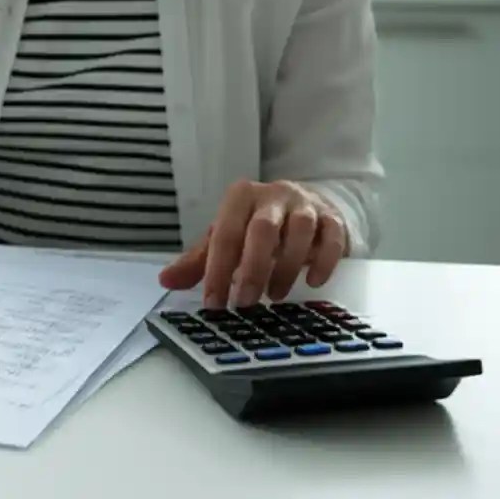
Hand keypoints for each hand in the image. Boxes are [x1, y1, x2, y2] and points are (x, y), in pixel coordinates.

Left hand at [158, 180, 347, 307]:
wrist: (306, 205)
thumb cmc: (259, 225)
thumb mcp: (228, 237)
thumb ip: (200, 260)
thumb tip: (166, 281)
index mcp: (241, 197)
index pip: (225, 234)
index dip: (217, 270)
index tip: (214, 303)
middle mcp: (274, 195)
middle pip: (262, 229)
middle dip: (252, 269)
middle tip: (245, 302)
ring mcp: (306, 204)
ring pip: (299, 231)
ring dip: (286, 267)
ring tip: (275, 296)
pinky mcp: (333, 217)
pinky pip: (331, 237)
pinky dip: (323, 261)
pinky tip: (312, 283)